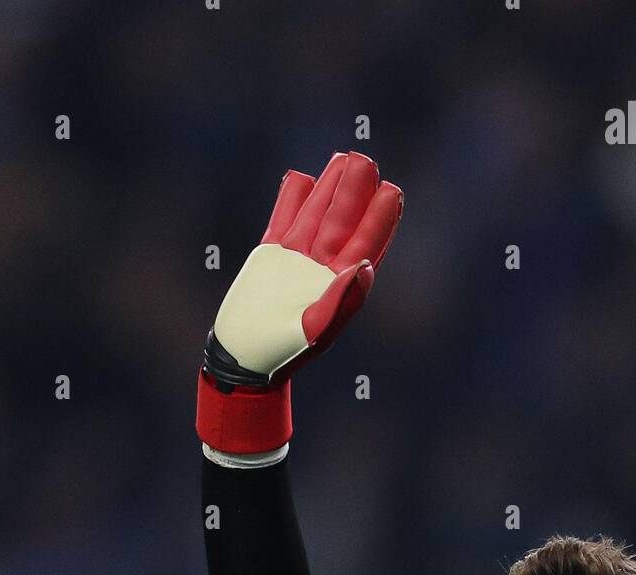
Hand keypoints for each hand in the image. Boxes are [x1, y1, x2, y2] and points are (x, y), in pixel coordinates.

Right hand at [197, 151, 402, 454]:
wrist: (243, 355)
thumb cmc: (282, 351)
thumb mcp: (313, 329)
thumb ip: (340, 300)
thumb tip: (366, 266)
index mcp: (341, 283)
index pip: (366, 243)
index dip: (380, 218)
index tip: (391, 191)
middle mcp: (322, 266)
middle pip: (342, 221)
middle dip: (354, 191)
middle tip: (364, 160)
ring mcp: (297, 257)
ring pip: (315, 213)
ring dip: (328, 187)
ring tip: (342, 158)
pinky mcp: (270, 254)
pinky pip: (283, 218)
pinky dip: (290, 198)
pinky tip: (302, 177)